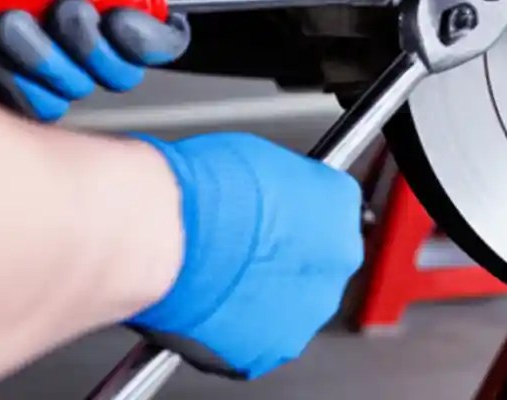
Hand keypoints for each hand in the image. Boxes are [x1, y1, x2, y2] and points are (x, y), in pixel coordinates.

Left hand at [0, 0, 190, 120]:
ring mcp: (46, 71)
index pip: (157, 37)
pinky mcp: (12, 94)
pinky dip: (15, 74)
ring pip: (79, 87)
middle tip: (62, 5)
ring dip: (44, 52)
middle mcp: (77, 42)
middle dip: (92, 40)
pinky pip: (39, 104)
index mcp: (96, 2)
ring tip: (7, 18)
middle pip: (126, 71)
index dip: (155, 36)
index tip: (126, 16)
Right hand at [128, 133, 363, 378]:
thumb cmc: (202, 191)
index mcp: (340, 204)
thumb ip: (281, 184)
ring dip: (259, 297)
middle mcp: (338, 261)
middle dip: (281, 262)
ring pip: (288, 306)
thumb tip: (268, 193)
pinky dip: (231, 331)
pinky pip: (254, 340)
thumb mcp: (258, 158)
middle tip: (241, 254)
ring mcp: (307, 309)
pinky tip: (205, 308)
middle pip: (315, 264)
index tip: (270, 222)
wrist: (166, 235)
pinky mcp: (270, 348)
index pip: (328, 212)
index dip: (290, 219)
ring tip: (217, 281)